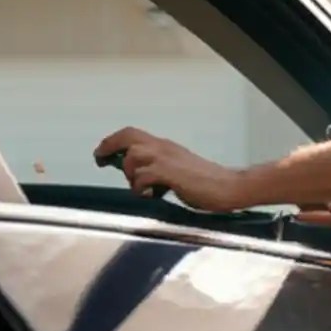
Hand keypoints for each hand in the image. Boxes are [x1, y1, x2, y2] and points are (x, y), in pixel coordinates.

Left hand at [94, 127, 240, 211]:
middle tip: (100, 160)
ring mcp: (167, 159)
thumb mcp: (178, 171)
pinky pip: (142, 176)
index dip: (112, 142)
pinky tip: (152, 196)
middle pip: (127, 136)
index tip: (101, 155)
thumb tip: (140, 178)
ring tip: (143, 189)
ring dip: (131, 174)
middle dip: (109, 146)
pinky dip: (140, 188)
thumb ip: (159, 170)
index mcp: (165, 146)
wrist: (230, 186)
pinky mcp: (170, 173)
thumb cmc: (207, 183)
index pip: (132, 134)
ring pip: (133, 156)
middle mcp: (163, 147)